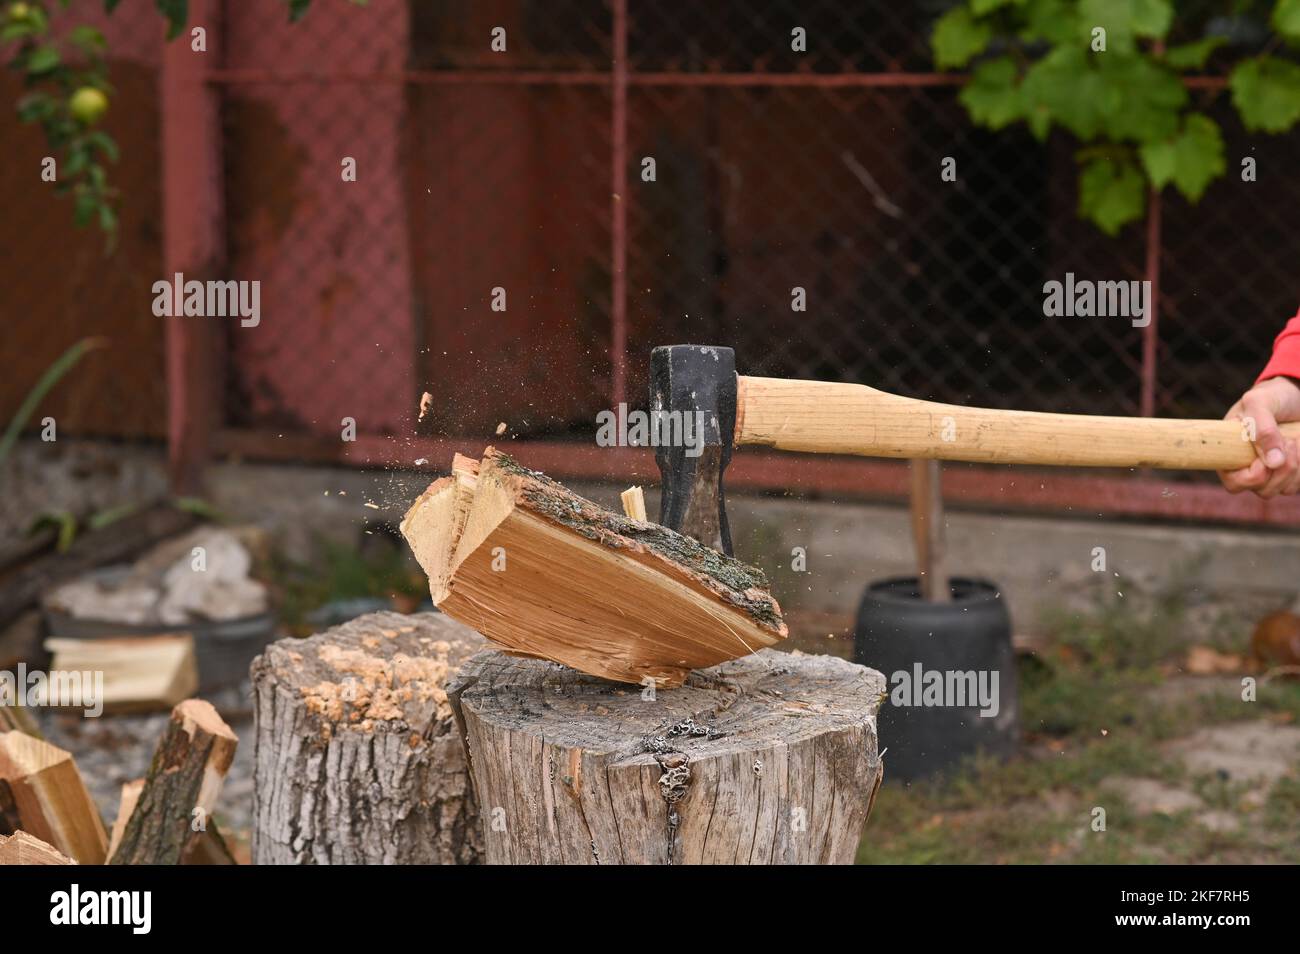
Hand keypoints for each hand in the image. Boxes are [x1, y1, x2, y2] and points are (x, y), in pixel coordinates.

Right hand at [1219, 376, 1299, 496]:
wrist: (1295, 395)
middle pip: (1264, 490)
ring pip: (1285, 489)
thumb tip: (1273, 463)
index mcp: (1231, 455)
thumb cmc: (1271, 396)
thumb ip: (1262, 429)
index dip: (1251, 478)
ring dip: (1296, 465)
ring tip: (1294, 439)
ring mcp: (1272, 473)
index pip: (1234, 484)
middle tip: (1288, 440)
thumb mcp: (1260, 403)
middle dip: (1281, 470)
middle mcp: (1250, 468)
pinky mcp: (1292, 474)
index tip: (1264, 459)